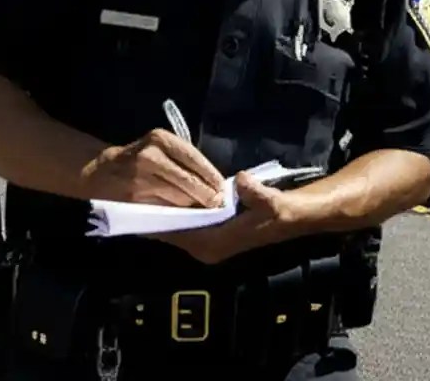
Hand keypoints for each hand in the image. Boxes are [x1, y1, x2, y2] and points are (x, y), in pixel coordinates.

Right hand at [81, 129, 224, 207]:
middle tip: (218, 203)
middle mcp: (151, 156)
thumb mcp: (158, 148)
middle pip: (191, 181)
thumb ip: (182, 159)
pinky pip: (167, 208)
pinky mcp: (136, 199)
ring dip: (196, 206)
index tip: (222, 188)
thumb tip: (214, 181)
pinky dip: (180, 213)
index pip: (195, 159)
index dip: (212, 176)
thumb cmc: (138, 160)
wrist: (100, 173)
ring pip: (181, 197)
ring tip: (204, 210)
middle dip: (208, 195)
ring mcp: (142, 178)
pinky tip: (186, 214)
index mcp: (160, 139)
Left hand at [148, 172, 301, 263]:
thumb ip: (254, 192)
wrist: (295, 216)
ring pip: (180, 228)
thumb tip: (240, 181)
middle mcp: (209, 248)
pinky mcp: (215, 234)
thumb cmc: (281, 211)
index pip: (177, 235)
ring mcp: (211, 242)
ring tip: (144, 192)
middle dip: (155, 216)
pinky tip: (167, 194)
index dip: (155, 222)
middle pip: (173, 232)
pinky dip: (178, 212)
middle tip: (134, 194)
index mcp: (215, 244)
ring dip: (165, 214)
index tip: (134, 207)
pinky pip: (188, 224)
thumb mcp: (270, 201)